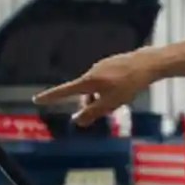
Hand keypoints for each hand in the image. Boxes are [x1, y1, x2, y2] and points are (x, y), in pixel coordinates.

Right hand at [32, 50, 158, 125]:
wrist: (147, 64)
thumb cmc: (128, 85)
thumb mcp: (110, 104)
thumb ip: (93, 113)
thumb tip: (77, 121)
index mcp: (88, 82)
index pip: (64, 91)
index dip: (51, 97)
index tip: (37, 99)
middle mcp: (91, 72)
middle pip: (84, 93)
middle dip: (92, 104)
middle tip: (108, 111)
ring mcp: (102, 66)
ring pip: (97, 87)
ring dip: (103, 97)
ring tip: (122, 99)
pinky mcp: (112, 64)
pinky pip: (106, 80)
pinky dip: (110, 88)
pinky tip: (125, 88)